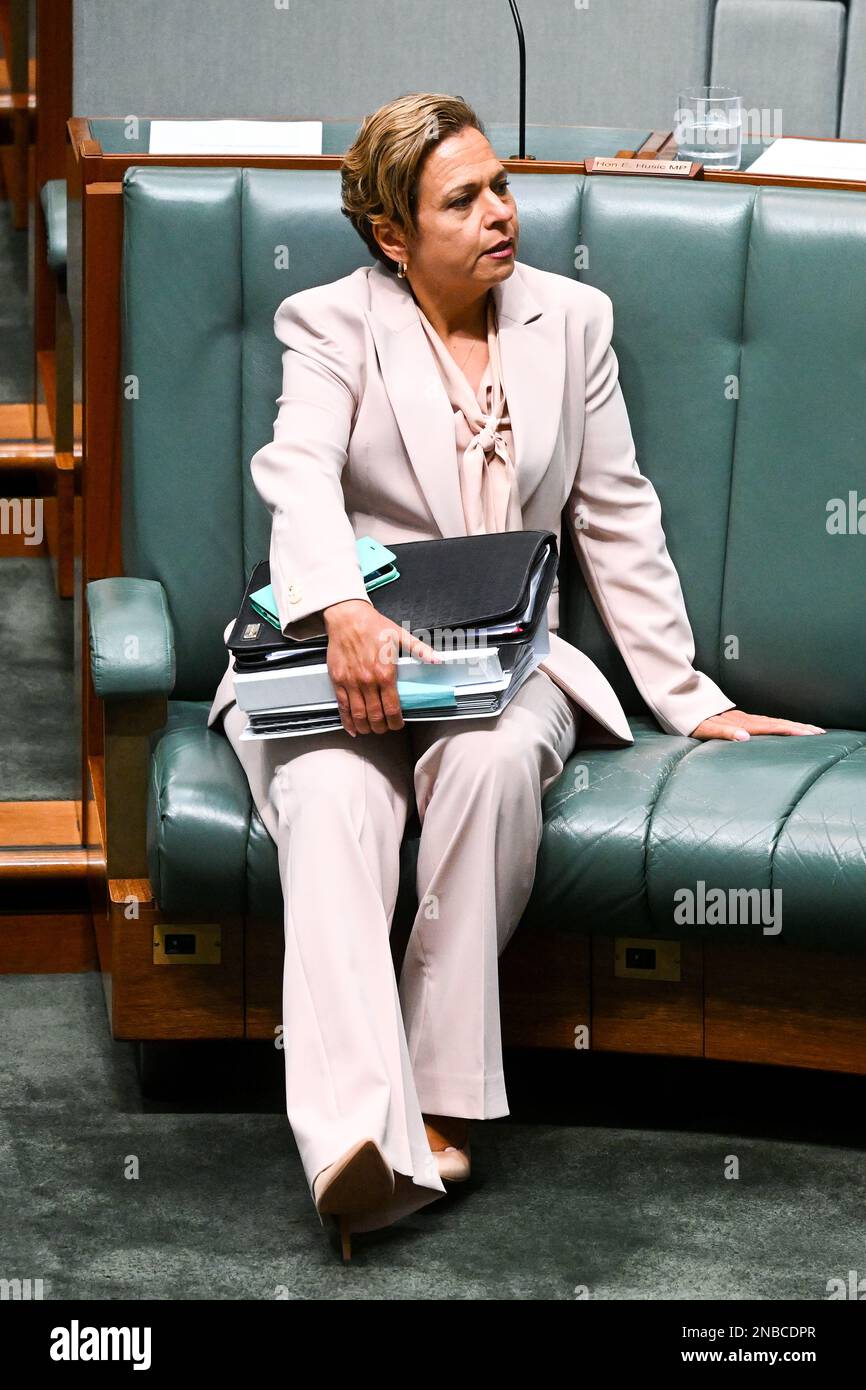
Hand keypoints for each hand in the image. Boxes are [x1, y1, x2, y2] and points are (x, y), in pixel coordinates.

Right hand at [323, 598, 441, 735]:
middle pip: (375, 716)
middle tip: (386, 729)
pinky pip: (342, 707)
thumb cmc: (373, 625)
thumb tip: (438, 659)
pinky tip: (353, 728)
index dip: (396, 722)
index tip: (398, 724)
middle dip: (382, 727)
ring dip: (366, 727)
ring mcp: (351, 682)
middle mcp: (368, 681)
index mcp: (385, 673)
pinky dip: (347, 721)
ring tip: (371, 729)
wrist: (347, 617)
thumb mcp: (400, 635)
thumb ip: (420, 650)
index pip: (392, 708)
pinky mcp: (338, 681)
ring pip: (359, 715)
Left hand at [688, 709, 826, 741]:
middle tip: (820, 732)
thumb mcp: (704, 728)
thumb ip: (724, 732)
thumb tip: (744, 737)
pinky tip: (783, 727)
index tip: (809, 733)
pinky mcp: (738, 718)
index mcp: (740, 722)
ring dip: (792, 725)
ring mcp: (741, 717)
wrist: (679, 702)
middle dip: (799, 727)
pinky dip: (779, 724)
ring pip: (772, 721)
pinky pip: (764, 722)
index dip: (790, 730)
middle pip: (777, 722)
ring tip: (810, 729)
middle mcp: (744, 718)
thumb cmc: (690, 719)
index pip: (771, 726)